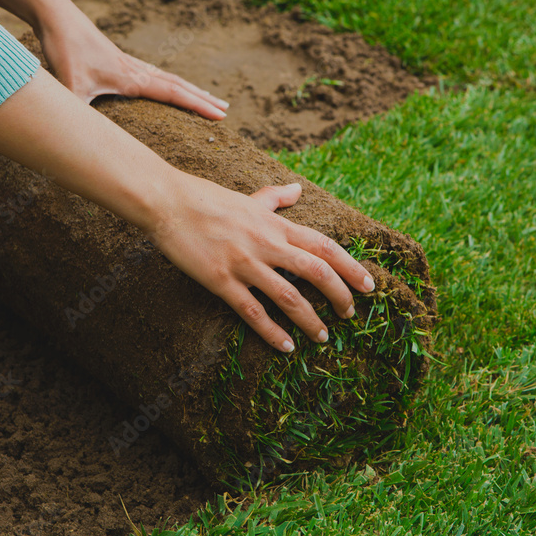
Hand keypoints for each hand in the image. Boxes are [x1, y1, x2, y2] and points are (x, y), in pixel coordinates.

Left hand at [35, 9, 229, 120]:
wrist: (56, 15)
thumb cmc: (64, 49)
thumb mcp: (69, 87)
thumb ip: (76, 114)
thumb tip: (77, 140)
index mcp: (132, 78)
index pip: (174, 93)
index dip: (199, 106)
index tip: (221, 116)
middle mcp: (136, 70)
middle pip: (179, 85)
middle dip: (203, 99)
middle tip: (226, 110)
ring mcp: (128, 63)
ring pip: (168, 78)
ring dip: (190, 89)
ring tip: (207, 98)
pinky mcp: (119, 60)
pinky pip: (153, 74)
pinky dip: (169, 82)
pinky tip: (167, 86)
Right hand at [147, 177, 375, 351]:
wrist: (167, 202)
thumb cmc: (206, 199)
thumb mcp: (247, 198)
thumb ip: (275, 198)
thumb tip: (297, 189)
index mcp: (275, 224)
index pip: (324, 246)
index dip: (350, 267)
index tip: (368, 285)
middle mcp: (266, 243)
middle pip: (316, 271)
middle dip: (340, 296)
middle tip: (350, 315)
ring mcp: (244, 263)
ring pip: (289, 296)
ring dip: (310, 320)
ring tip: (323, 337)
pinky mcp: (221, 281)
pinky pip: (253, 312)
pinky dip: (272, 332)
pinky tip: (285, 347)